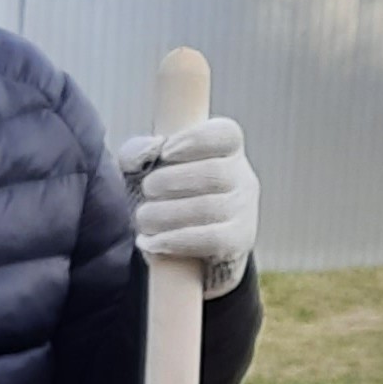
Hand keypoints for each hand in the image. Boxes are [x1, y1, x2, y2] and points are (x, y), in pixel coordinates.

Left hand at [120, 109, 257, 291]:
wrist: (186, 249)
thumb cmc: (167, 197)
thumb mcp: (148, 169)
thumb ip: (138, 151)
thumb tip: (150, 148)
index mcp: (227, 151)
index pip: (226, 134)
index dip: (196, 139)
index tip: (164, 152)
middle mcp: (243, 178)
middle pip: (212, 172)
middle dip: (168, 181)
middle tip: (147, 189)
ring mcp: (244, 210)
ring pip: (208, 207)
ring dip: (164, 213)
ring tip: (144, 218)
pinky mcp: (238, 241)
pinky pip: (211, 239)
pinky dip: (175, 240)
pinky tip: (151, 242)